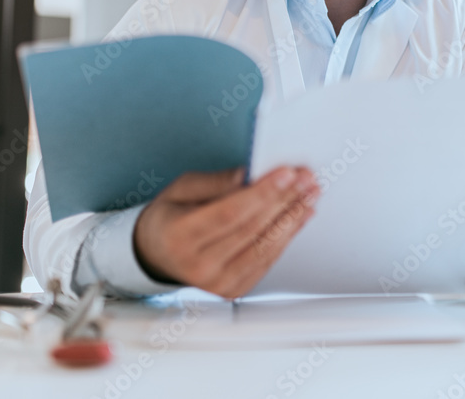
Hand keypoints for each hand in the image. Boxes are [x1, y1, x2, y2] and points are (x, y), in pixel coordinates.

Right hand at [133, 166, 319, 298]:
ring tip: (309, 194)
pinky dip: (287, 236)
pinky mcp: (233, 291)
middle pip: (252, 230)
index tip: (287, 174)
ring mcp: (217, 284)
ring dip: (292, 218)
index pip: (229, 213)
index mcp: (179, 237)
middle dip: (285, 201)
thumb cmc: (169, 219)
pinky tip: (299, 217)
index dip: (262, 193)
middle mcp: (198, 266)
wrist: (155, 255)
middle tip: (306, 179)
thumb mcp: (181, 189)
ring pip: (265, 247)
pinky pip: (267, 260)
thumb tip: (249, 175)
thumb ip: (216, 182)